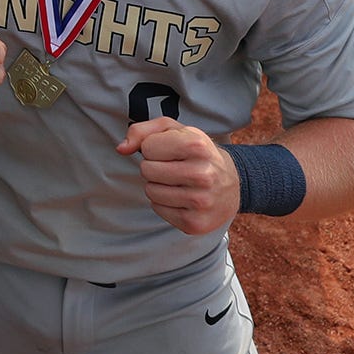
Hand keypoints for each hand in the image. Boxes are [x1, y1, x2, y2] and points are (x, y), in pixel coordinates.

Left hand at [116, 118, 239, 234]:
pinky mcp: (195, 223)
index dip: (153, 147)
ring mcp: (200, 202)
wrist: (233, 183)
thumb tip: (121, 148)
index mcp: (197, 145)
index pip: (147, 147)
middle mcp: (202, 174)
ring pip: (150, 191)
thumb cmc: (196, 151)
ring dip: (157, 185)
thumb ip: (142, 131)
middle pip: (147, 170)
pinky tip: (181, 197)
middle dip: (154, 167)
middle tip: (173, 167)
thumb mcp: (174, 130)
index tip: (170, 150)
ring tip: (178, 181)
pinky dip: (164, 202)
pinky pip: (158, 209)